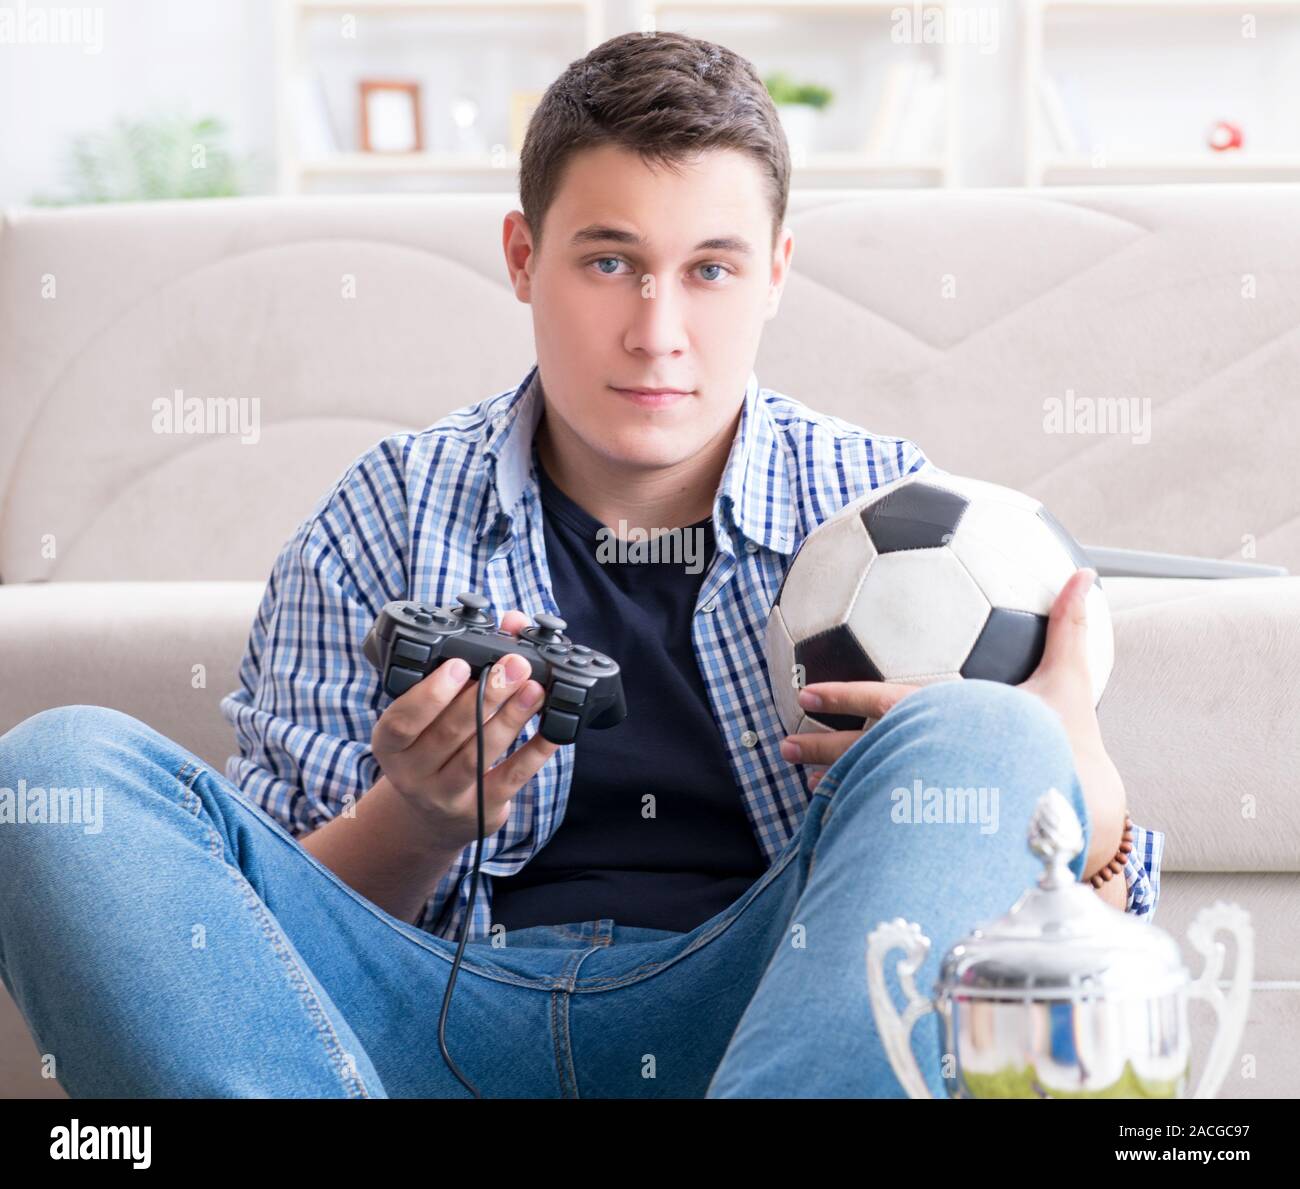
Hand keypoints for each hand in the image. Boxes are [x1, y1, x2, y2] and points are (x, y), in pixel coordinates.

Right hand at [370, 608, 560, 852]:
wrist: (432, 816)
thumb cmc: (433, 746)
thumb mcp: (430, 712)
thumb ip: (465, 664)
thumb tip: (513, 622)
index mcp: (391, 743)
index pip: (402, 720)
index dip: (431, 693)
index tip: (461, 665)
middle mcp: (412, 773)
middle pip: (449, 733)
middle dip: (486, 695)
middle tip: (515, 665)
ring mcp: (445, 796)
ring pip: (479, 755)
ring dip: (511, 718)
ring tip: (535, 689)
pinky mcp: (480, 810)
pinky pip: (510, 778)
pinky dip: (534, 752)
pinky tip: (552, 729)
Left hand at [777, 568, 1126, 880]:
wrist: (1086, 818)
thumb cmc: (1071, 747)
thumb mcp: (1069, 682)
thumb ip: (1069, 627)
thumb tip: (1084, 576)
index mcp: (944, 719)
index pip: (879, 701)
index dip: (840, 694)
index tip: (805, 692)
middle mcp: (926, 758)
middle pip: (861, 751)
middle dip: (820, 748)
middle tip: (784, 746)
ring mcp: (926, 801)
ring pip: (868, 790)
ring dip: (836, 788)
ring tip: (809, 790)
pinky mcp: (935, 835)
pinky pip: (887, 828)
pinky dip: (860, 825)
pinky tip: (842, 833)